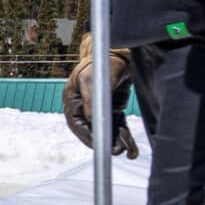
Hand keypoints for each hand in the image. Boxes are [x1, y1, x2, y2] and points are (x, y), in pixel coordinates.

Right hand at [64, 34, 139, 157]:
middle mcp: (85, 106)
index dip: (86, 136)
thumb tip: (89, 119)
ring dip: (117, 142)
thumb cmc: (103, 62)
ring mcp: (100, 108)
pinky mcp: (113, 108)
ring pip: (107, 130)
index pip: (76, 122)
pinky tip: (131, 149)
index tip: (98, 145)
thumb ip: (90, 99)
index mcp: (73, 98)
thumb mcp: (93, 78)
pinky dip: (124, 137)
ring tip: (128, 152)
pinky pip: (118, 126)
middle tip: (115, 151)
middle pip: (92, 129)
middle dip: (104, 142)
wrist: (121, 52)